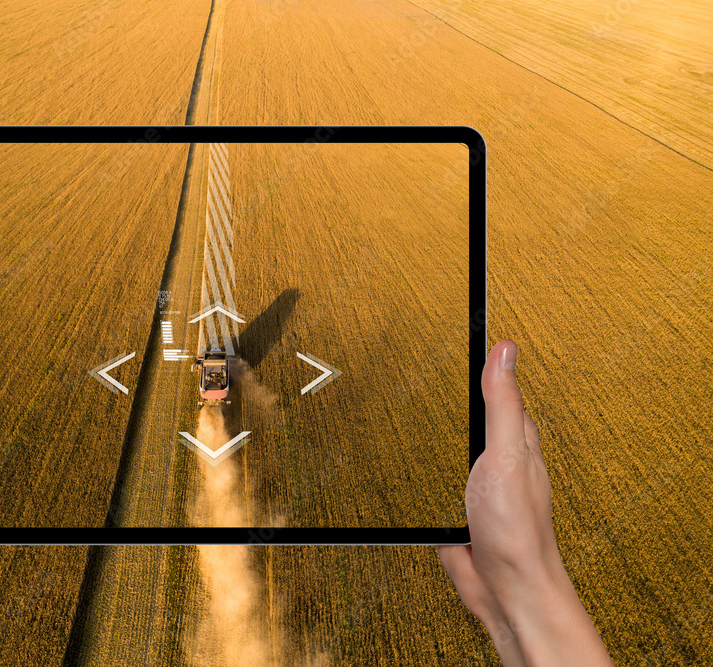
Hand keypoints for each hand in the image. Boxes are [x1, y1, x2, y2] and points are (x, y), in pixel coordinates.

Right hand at [436, 340, 613, 666]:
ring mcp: (477, 482)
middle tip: (442, 354)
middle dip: (460, 390)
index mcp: (515, 438)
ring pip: (454, 444)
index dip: (486, 359)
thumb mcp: (506, 454)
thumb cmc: (516, 529)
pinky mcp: (455, 506)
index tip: (471, 324)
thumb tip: (505, 350)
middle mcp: (499, 457)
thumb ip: (501, 403)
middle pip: (476, 413)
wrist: (501, 589)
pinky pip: (436, 477)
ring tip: (424, 397)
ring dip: (439, 429)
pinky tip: (415, 460)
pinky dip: (424, 467)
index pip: (500, 387)